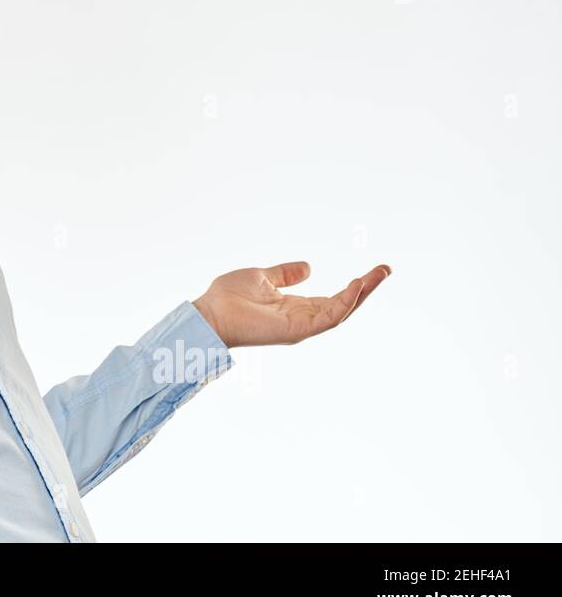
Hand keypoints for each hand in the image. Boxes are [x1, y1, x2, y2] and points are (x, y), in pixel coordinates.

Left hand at [191, 261, 391, 347]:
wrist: (209, 312)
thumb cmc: (228, 297)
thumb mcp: (262, 277)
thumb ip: (285, 274)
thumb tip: (309, 266)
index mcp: (297, 307)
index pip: (335, 297)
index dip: (356, 285)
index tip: (375, 269)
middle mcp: (304, 318)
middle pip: (345, 305)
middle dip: (368, 288)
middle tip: (386, 269)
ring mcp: (302, 326)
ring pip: (342, 311)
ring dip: (362, 292)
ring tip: (378, 273)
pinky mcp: (296, 330)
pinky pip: (328, 318)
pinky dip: (344, 303)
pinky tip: (356, 285)